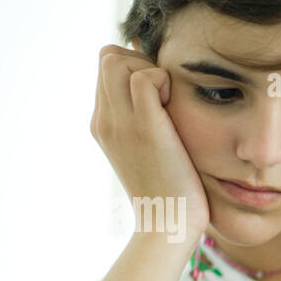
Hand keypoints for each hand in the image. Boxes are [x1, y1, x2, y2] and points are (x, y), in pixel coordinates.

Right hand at [90, 44, 209, 246]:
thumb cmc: (171, 190)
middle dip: (139, 61)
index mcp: (104, 124)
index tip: (158, 92)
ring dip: (149, 69)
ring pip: (117, 59)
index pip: (105, 67)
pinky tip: (177, 108)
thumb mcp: (152, 150)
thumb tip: (163, 92)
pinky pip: (144, 77)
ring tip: (169, 100)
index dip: (133, 66)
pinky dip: (164, 81)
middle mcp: (105, 120)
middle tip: (165, 92)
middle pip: (107, 56)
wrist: (168, 224)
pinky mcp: (145, 129)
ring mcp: (120, 123)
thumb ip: (149, 120)